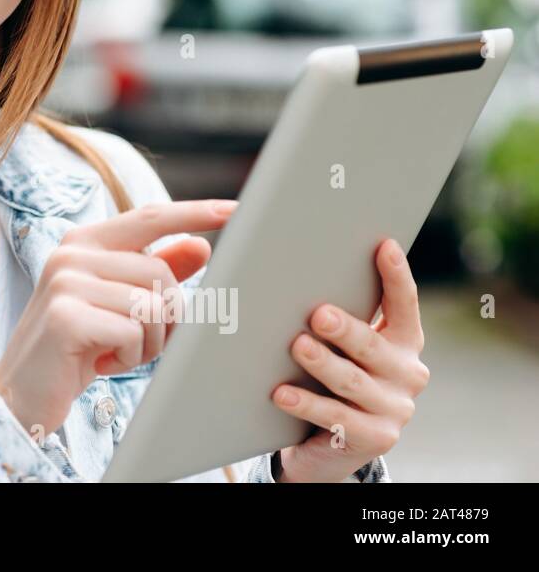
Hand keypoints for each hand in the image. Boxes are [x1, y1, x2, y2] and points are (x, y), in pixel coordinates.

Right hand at [0, 199, 235, 438]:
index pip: (149, 217)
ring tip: (120, 353)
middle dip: (167, 317)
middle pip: (160, 272)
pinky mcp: (66, 317)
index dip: (193, 212)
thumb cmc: (76, 347)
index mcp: (84, 242)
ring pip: (151, 304)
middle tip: (142, 344)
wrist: (22, 393)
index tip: (236, 209)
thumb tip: (201, 245)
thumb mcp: (118, 306)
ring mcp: (65, 283)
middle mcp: (71, 254)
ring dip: (150, 342)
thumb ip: (154, 273)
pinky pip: (133, 332)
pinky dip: (131, 357)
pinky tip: (103, 363)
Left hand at [271, 238, 429, 481]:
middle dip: (346, 330)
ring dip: (323, 364)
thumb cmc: (334, 377)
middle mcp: (407, 373)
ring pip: (352, 382)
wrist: (334, 444)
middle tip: (319, 314)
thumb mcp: (346, 347)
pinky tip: (281, 393)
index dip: (396, 276)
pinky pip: (335, 417)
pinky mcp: (374, 438)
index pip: (404, 304)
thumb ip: (340, 315)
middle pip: (373, 347)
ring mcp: (394, 409)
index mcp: (404, 342)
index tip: (383, 245)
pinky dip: (306, 403)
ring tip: (298, 347)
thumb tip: (301, 269)